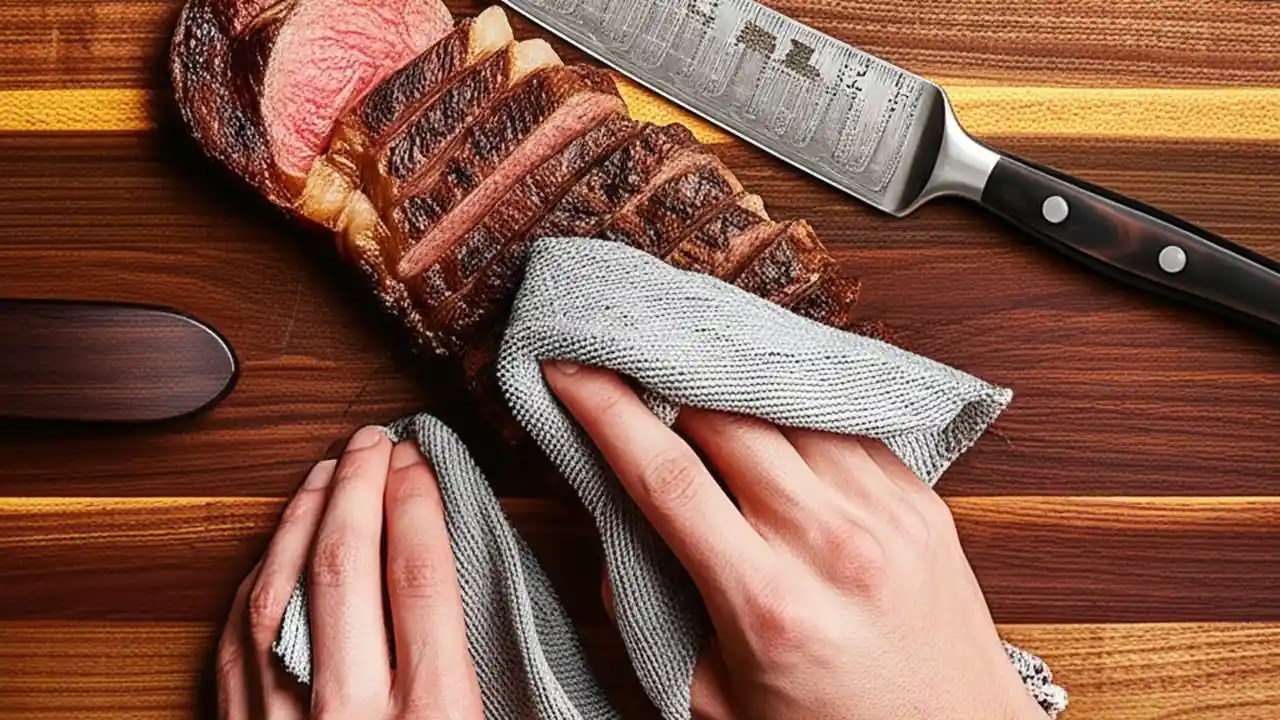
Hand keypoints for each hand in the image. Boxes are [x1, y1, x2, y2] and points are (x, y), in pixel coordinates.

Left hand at [216, 427, 482, 718]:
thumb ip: (465, 668)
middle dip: (357, 486)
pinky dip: (262, 578)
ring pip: (278, 591)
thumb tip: (446, 566)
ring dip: (302, 518)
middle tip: (371, 444)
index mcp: (430, 715)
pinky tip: (281, 547)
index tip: (416, 462)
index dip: (416, 501)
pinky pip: (239, 638)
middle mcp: (350, 712)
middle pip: (344, 566)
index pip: (418, 575)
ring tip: (324, 473)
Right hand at [544, 361, 1046, 719]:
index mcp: (767, 604)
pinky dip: (794, 410)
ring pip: (787, 405)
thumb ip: (654, 610)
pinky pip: (843, 423)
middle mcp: (830, 545)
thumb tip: (617, 517)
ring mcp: (885, 513)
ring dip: (731, 389)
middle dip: (668, 382)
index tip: (568, 368)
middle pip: (726, 418)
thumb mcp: (713, 695)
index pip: (668, 478)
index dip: (607, 411)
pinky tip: (769, 415)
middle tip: (629, 365)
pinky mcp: (921, 498)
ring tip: (694, 381)